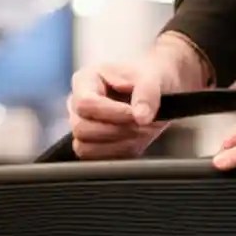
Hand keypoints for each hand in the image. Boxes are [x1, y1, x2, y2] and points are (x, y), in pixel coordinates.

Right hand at [68, 33, 212, 158]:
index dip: (112, 112)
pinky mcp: (95, 145)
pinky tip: (138, 138)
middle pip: (82, 129)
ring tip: (142, 130)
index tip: (135, 113)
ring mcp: (84, 126)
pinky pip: (100, 159)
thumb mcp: (151, 77)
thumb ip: (147, 93)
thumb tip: (141, 117)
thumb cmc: (149, 77)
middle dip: (117, 130)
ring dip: (119, 143)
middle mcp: (78, 105)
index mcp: (85, 81)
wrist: (158, 88)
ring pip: (87, 148)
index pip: (85, 103)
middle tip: (143, 122)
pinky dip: (122, 152)